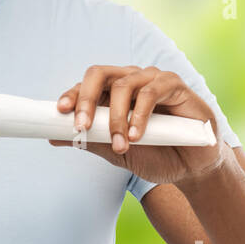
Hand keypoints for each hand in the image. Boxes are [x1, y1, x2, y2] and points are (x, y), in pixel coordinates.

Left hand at [46, 64, 226, 185]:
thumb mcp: (117, 151)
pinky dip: (139, 115)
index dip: (72, 95)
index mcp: (114, 92)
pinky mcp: (175, 85)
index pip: (87, 85)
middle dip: (86, 98)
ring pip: (124, 85)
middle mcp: (131, 80)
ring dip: (116, 118)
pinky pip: (150, 92)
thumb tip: (53, 137)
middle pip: (100, 74)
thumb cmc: (155, 155)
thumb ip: (90, 140)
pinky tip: (137, 136)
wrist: (191, 169)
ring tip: (120, 145)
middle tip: (81, 126)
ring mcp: (152, 79)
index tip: (60, 112)